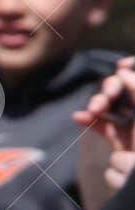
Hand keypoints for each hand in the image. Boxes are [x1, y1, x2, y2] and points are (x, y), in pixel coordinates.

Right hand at [73, 57, 134, 190]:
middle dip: (110, 90)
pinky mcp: (120, 142)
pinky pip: (104, 126)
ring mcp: (133, 126)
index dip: (129, 69)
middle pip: (124, 91)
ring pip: (112, 108)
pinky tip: (79, 117)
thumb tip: (121, 71)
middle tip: (103, 99)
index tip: (118, 66)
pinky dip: (91, 121)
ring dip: (98, 106)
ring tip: (91, 111)